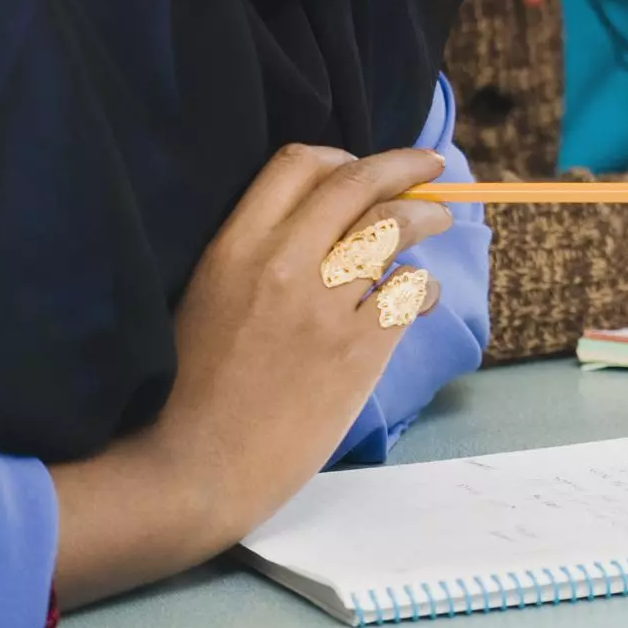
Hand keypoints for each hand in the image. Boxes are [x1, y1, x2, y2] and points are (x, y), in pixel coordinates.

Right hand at [52, 143, 449, 605]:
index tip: (361, 166)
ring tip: (438, 222)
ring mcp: (324, 304)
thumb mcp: (205, 299)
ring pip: (395, 229)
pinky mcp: (359, 347)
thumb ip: (254, 256)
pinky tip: (420, 298)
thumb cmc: (189, 393)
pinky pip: (410, 290)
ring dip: (426, 218)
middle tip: (432, 165)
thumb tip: (317, 225)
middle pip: (358, 183)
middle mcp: (281, 262)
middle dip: (404, 165)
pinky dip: (423, 287)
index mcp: (233, 247)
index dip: (340, 157)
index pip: (297, 163)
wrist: (193, 470)